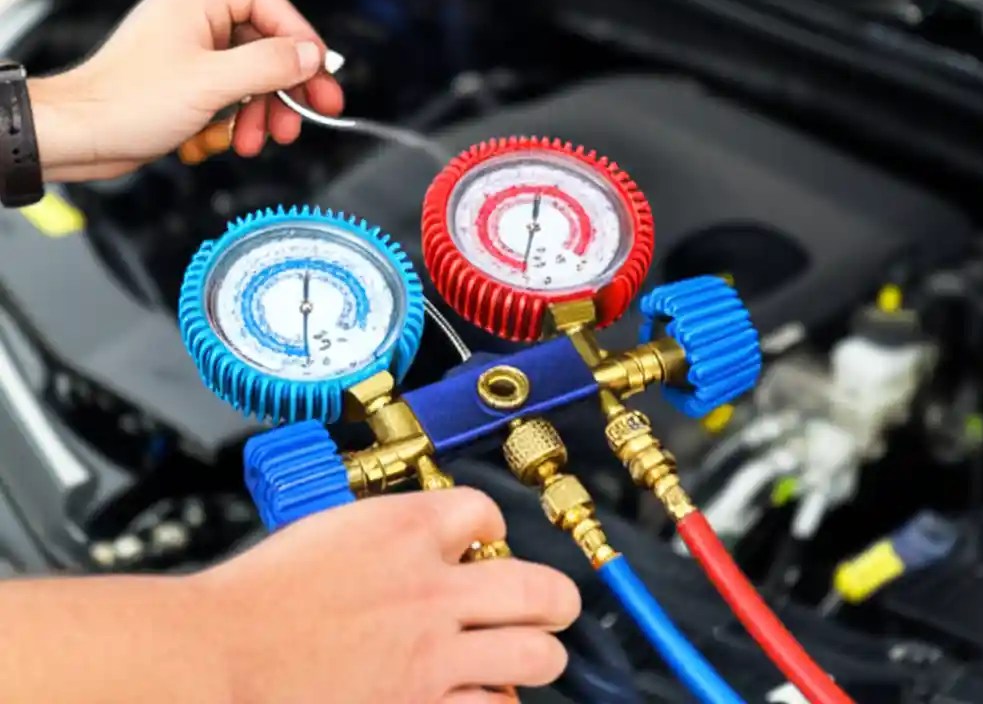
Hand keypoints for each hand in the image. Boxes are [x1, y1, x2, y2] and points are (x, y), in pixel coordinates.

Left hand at [28, 0, 344, 181]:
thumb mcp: (212, 82)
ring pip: (251, 76)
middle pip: (267, 44)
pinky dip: (235, 121)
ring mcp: (191, 52)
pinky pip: (231, 96)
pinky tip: (227, 140)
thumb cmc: (124, 101)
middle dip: (286, 87)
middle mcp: (196, 19)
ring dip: (262, 112)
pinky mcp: (187, 83)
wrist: (78, 135)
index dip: (301, 39)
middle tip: (309, 114)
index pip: (270, 4)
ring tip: (260, 139)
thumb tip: (310, 56)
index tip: (319, 73)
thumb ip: (269, 65)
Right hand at [197, 488, 580, 702]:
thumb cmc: (249, 605)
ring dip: (534, 656)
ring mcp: (433, 657)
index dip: (492, 531)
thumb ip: (381, 539)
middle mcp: (432, 591)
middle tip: (549, 606)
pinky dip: (491, 703)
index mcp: (402, 532)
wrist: (213, 660)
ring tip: (523, 658)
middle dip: (554, 599)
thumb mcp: (324, 535)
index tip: (486, 545)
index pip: (486, 514)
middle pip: (541, 588)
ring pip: (536, 655)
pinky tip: (475, 697)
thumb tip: (417, 542)